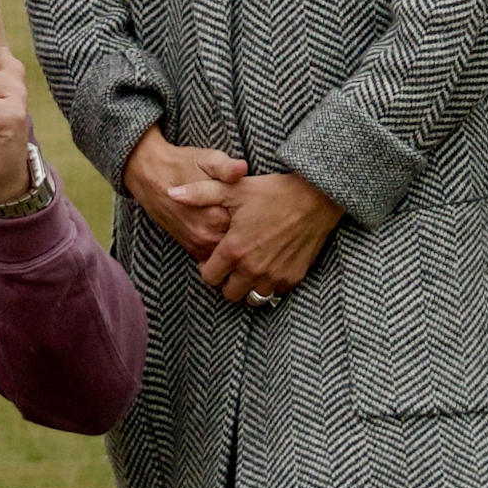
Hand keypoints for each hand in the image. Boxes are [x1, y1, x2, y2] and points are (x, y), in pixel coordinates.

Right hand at [121, 128, 250, 258]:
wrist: (150, 176)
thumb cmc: (182, 164)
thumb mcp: (206, 159)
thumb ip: (226, 167)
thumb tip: (242, 168)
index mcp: (216, 214)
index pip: (251, 227)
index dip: (261, 219)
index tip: (268, 212)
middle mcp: (207, 234)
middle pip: (242, 242)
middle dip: (253, 234)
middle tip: (262, 221)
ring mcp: (198, 244)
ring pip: (229, 252)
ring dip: (239, 243)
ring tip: (248, 228)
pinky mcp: (191, 248)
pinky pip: (214, 257)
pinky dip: (224, 249)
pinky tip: (229, 233)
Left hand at [196, 170, 340, 306]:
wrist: (316, 196)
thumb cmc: (272, 191)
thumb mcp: (234, 189)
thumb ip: (200, 193)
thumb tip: (171, 193)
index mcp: (234, 250)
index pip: (209, 278)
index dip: (207, 269)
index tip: (213, 259)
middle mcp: (252, 268)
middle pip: (228, 294)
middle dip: (226, 281)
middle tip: (231, 264)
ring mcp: (274, 276)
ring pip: (252, 298)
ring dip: (247, 286)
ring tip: (249, 268)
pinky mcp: (292, 277)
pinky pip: (275, 292)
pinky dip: (269, 284)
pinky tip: (269, 265)